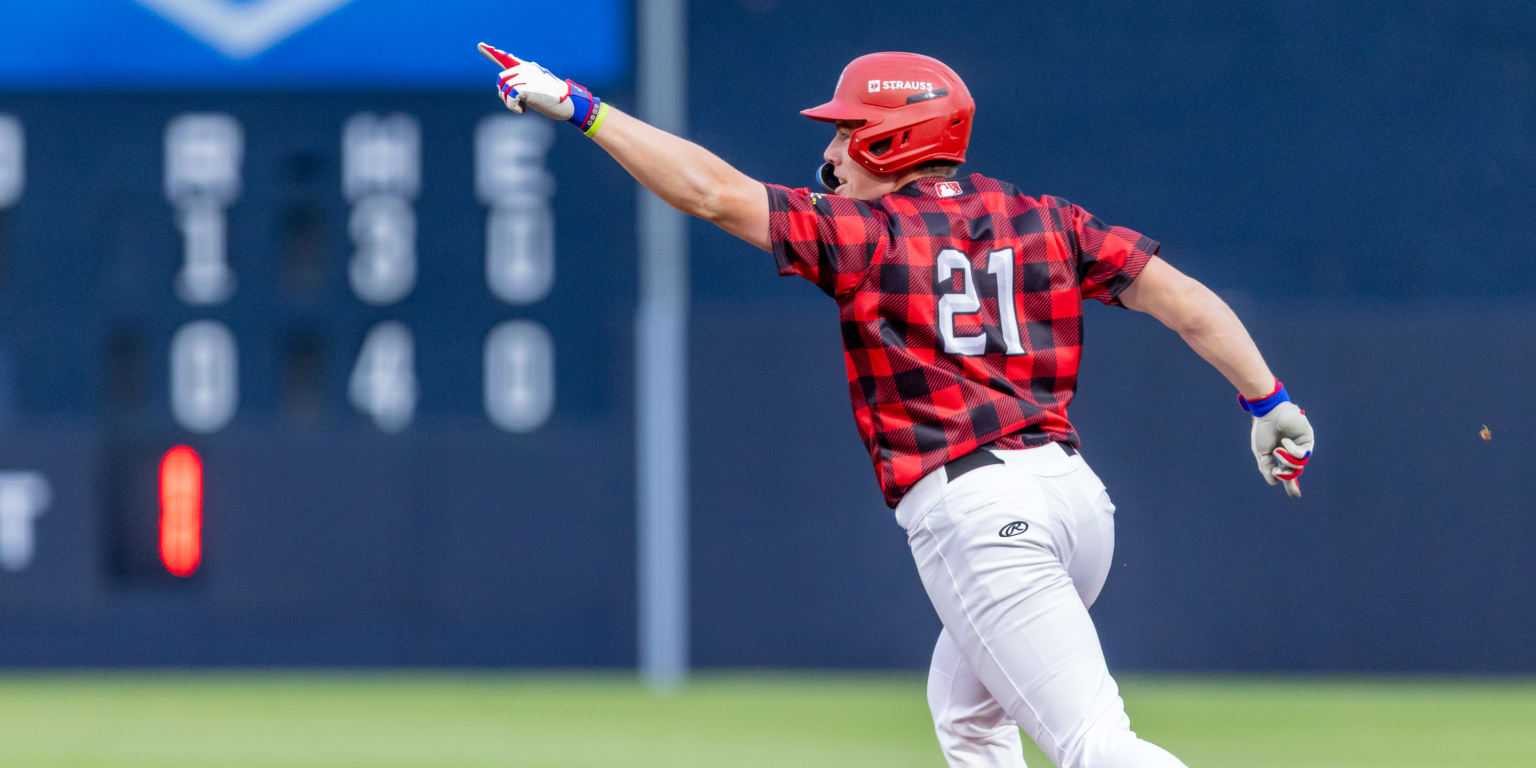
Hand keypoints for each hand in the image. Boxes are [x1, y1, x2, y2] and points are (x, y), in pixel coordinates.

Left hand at [477, 43, 603, 132]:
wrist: (569, 103)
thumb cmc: (555, 97)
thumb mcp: (538, 86)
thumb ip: (524, 82)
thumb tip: (510, 86)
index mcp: (527, 67)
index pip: (506, 58)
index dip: (492, 52)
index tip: (480, 45)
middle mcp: (526, 69)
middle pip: (502, 79)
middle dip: (505, 93)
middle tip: (518, 103)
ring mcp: (526, 77)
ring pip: (504, 89)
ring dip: (509, 102)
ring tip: (521, 107)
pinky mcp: (526, 88)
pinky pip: (509, 97)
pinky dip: (513, 107)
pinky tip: (522, 110)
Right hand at [1249, 401, 1313, 497]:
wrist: (1269, 413)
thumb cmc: (1264, 430)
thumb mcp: (1261, 453)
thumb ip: (1266, 468)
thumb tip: (1274, 482)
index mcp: (1281, 455)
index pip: (1287, 473)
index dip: (1291, 485)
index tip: (1296, 496)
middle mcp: (1293, 452)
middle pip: (1296, 472)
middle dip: (1287, 476)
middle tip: (1278, 473)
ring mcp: (1301, 446)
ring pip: (1298, 466)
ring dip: (1286, 460)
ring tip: (1278, 450)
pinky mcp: (1308, 440)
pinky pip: (1302, 455)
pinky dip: (1291, 451)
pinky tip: (1285, 442)